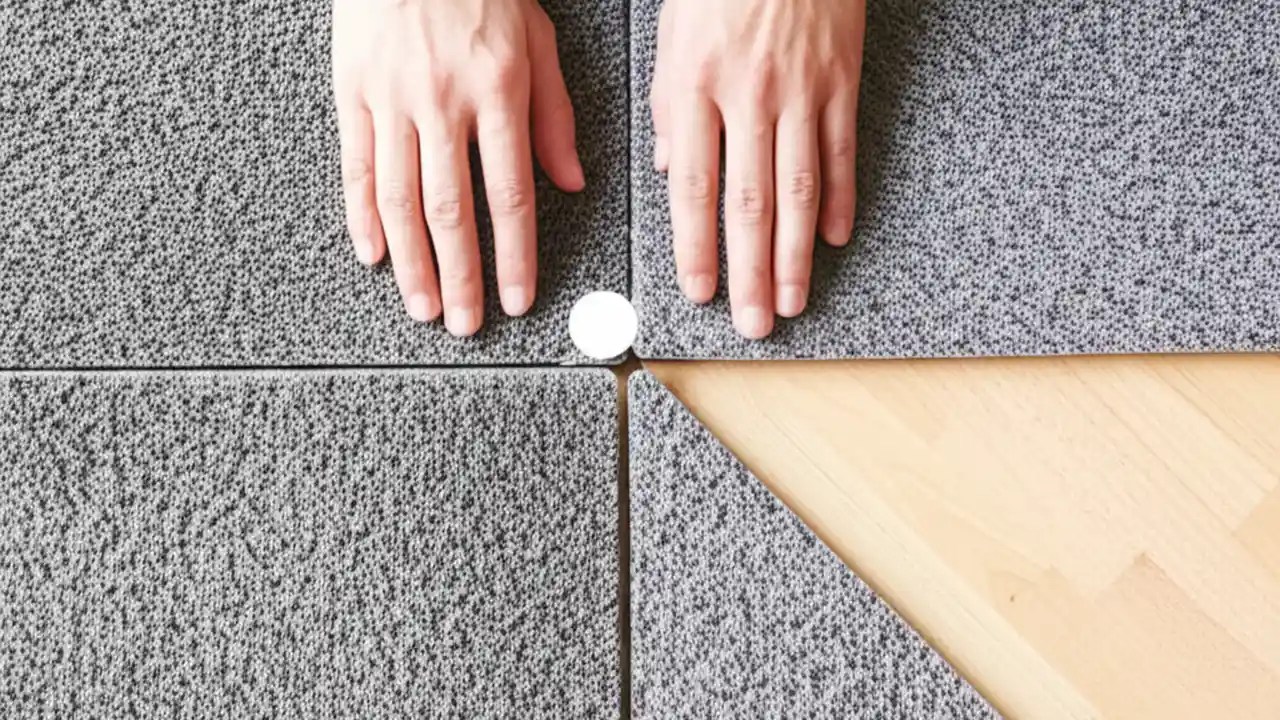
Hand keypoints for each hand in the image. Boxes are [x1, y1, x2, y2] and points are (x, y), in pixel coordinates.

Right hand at [332, 0, 583, 335]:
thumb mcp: (538, 40)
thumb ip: (554, 116)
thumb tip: (572, 183)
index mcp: (498, 92)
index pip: (509, 195)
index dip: (514, 256)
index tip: (518, 299)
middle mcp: (442, 103)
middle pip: (451, 210)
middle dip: (460, 276)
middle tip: (466, 324)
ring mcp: (391, 100)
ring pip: (400, 198)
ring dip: (412, 262)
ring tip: (422, 306)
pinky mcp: (351, 92)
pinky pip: (355, 166)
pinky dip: (361, 216)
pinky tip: (372, 254)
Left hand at [651, 0, 865, 338]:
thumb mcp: (673, 33)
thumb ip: (668, 106)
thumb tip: (669, 171)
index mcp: (695, 85)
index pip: (693, 186)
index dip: (696, 248)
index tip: (699, 293)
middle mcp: (748, 95)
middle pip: (748, 203)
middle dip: (749, 272)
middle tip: (753, 322)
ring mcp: (802, 90)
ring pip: (798, 189)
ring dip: (795, 254)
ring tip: (793, 301)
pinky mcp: (842, 79)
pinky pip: (841, 152)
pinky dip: (838, 199)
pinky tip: (833, 239)